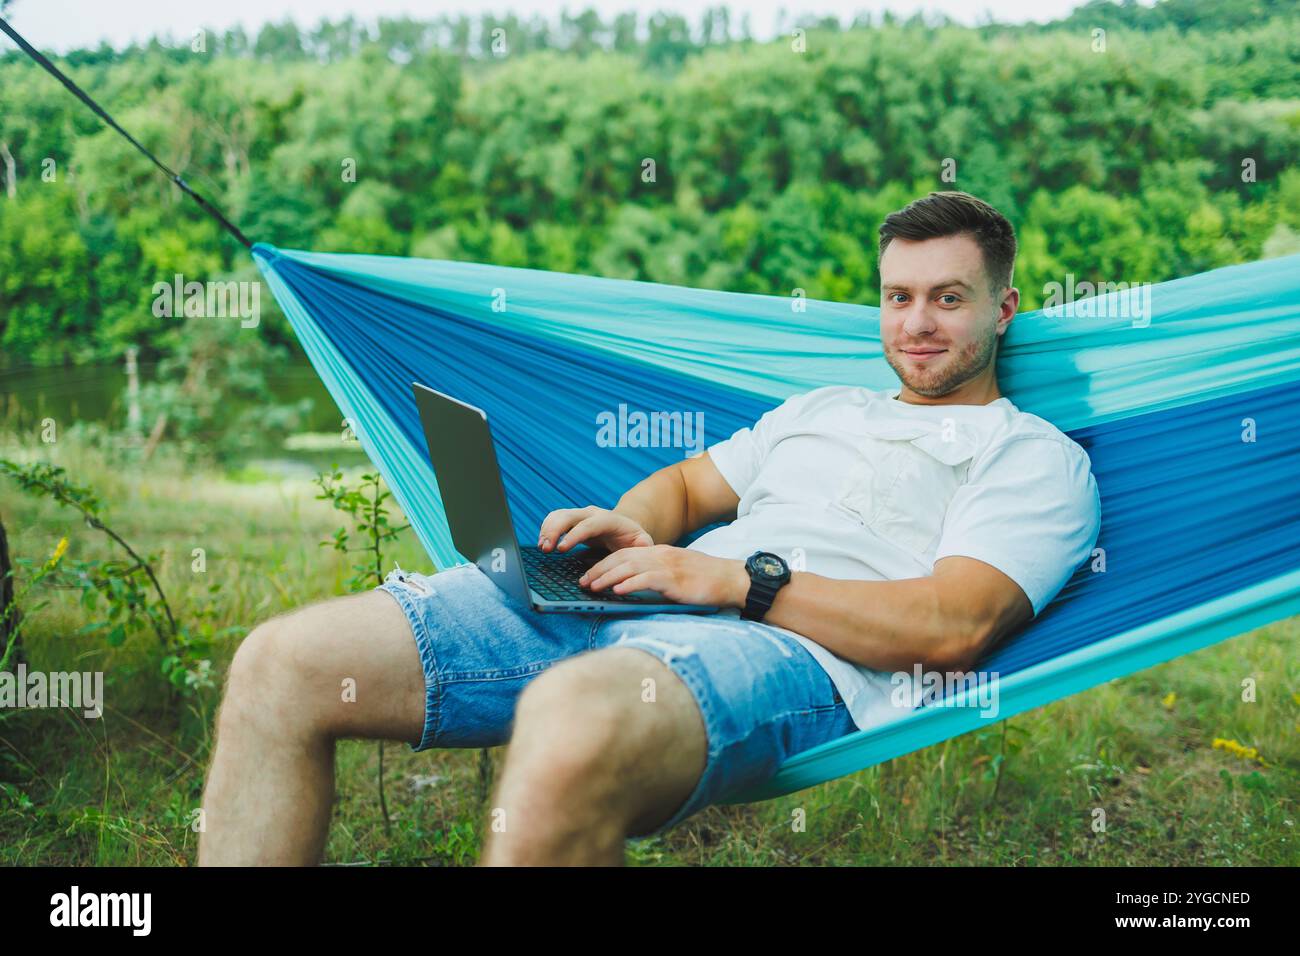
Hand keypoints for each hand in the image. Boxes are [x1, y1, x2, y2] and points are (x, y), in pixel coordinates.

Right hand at [537, 505, 652, 553]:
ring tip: (542, 548)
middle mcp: (592, 514)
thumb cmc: (634, 540)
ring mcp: (580, 516)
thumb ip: (644, 547)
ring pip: (558, 515)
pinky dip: (545, 530)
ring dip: (546, 530)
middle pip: (569, 515)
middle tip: (546, 549)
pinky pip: (554, 520)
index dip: (573, 535)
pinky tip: (543, 544)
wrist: (626, 529)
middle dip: (554, 530)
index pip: (588, 524)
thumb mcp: (643, 543)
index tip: (561, 549)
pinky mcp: (571, 521)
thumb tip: (643, 549)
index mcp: (609, 520)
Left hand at [578, 544, 748, 607]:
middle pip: (622, 558)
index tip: (589, 575)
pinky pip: (648, 579)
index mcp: (660, 553)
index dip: (604, 563)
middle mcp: (661, 555)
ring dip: (608, 577)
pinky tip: (618, 590)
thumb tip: (634, 588)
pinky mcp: (675, 579)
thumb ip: (657, 577)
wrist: (732, 579)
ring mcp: (668, 566)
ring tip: (593, 587)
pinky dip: (630, 584)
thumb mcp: (677, 574)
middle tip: (583, 582)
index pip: (625, 554)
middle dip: (599, 569)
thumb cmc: (706, 581)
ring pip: (630, 567)